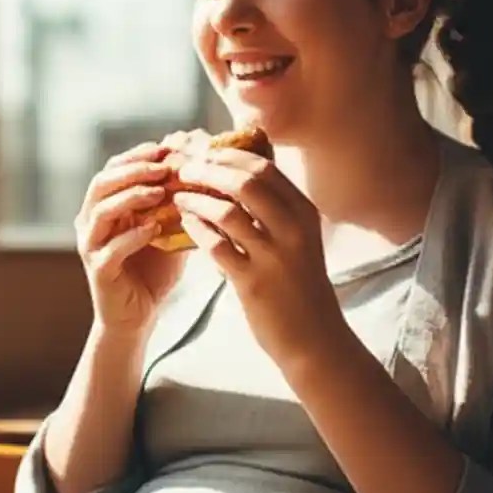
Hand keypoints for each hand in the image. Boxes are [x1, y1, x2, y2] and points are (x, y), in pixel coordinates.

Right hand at [75, 132, 204, 335]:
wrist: (138, 316)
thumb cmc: (153, 269)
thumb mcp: (169, 228)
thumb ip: (176, 200)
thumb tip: (198, 166)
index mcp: (104, 207)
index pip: (113, 169)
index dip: (137, 156)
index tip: (165, 147)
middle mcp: (91, 222)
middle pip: (102, 183)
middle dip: (133, 170)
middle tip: (163, 166)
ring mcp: (91, 246)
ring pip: (101, 211)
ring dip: (131, 197)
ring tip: (160, 192)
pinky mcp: (98, 271)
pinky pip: (111, 249)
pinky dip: (133, 236)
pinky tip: (156, 229)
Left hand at [172, 145, 348, 372]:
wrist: (314, 339)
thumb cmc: (300, 287)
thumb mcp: (297, 241)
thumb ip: (273, 211)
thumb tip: (232, 178)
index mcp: (304, 213)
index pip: (263, 168)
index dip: (229, 156)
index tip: (205, 153)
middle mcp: (292, 229)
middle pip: (245, 182)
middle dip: (208, 170)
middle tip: (184, 169)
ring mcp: (273, 256)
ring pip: (227, 212)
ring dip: (196, 199)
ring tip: (178, 196)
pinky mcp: (253, 283)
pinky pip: (216, 246)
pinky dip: (196, 229)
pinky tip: (184, 223)